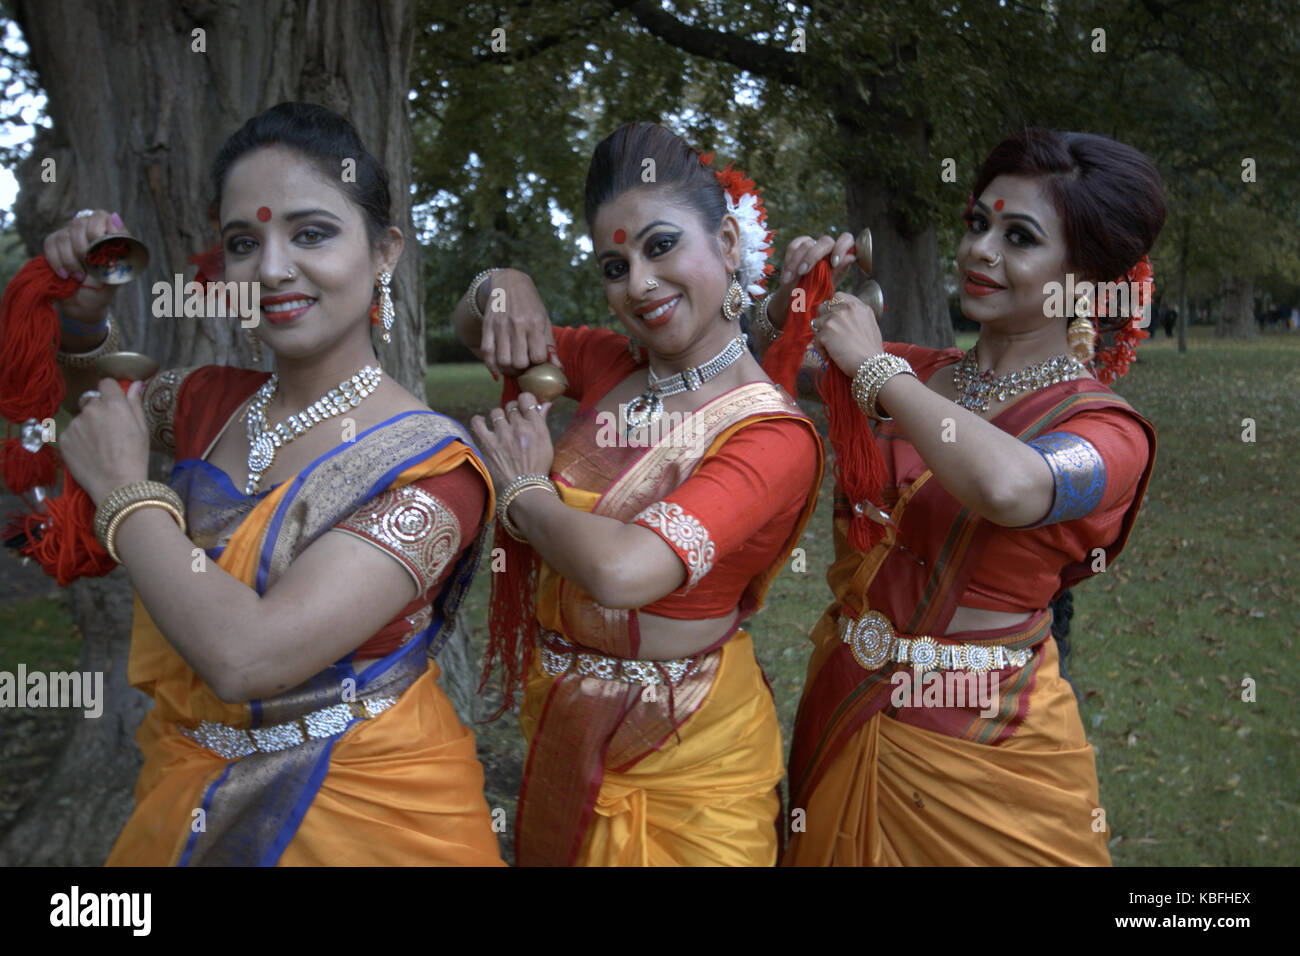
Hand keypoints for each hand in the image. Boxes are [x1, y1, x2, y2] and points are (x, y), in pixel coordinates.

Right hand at [42, 210, 126, 324]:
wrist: (84, 303)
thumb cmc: (103, 287)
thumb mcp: (117, 272)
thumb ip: (118, 247)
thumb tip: (116, 218)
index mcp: (108, 233)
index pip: (101, 216)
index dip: (97, 231)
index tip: (99, 249)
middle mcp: (88, 229)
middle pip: (79, 224)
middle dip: (83, 250)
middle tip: (88, 268)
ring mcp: (69, 234)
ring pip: (63, 236)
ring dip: (71, 261)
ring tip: (79, 277)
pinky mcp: (53, 243)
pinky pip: (50, 244)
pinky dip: (58, 262)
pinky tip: (65, 276)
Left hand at [58, 378, 150, 504]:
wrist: (117, 485)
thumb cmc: (136, 457)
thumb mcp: (142, 429)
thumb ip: (135, 403)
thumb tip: (136, 383)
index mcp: (114, 404)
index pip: (106, 383)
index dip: (110, 392)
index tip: (114, 404)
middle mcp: (91, 409)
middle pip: (93, 402)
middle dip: (100, 411)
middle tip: (109, 432)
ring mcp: (75, 423)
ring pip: (81, 418)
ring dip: (88, 426)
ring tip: (99, 447)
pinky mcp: (63, 438)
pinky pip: (71, 433)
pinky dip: (78, 440)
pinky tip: (88, 454)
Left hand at [469, 392, 555, 492]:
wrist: (525, 490)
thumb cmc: (538, 468)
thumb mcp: (546, 444)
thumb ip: (543, 421)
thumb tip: (546, 403)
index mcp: (536, 427)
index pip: (527, 399)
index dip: (524, 400)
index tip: (523, 407)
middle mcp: (520, 428)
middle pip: (511, 406)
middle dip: (512, 412)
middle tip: (512, 422)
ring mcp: (503, 435)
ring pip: (496, 412)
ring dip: (498, 417)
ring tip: (500, 426)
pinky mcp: (488, 444)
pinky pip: (478, 423)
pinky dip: (478, 421)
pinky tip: (482, 424)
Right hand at [477, 269, 558, 377]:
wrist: (508, 283)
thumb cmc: (530, 305)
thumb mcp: (544, 320)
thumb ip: (550, 344)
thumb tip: (558, 368)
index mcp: (535, 324)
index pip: (538, 357)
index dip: (539, 363)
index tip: (537, 360)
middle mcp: (517, 325)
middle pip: (519, 362)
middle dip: (523, 369)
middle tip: (525, 365)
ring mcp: (500, 327)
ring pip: (503, 361)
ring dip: (509, 369)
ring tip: (513, 367)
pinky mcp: (487, 327)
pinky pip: (487, 353)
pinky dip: (492, 366)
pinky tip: (499, 369)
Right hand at [766, 232, 856, 324]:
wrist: (797, 301)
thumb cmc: (817, 295)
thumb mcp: (829, 287)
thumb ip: (839, 272)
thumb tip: (850, 257)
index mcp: (840, 255)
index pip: (846, 239)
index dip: (841, 247)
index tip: (834, 263)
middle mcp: (828, 248)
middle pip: (825, 241)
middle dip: (813, 256)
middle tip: (803, 272)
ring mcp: (812, 245)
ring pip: (807, 244)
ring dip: (796, 263)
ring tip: (788, 280)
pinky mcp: (797, 246)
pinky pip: (793, 247)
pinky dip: (789, 262)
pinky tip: (786, 276)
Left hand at [811, 292, 884, 377]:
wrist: (871, 364)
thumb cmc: (871, 349)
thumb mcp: (869, 324)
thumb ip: (855, 316)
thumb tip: (840, 318)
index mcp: (858, 306)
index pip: (838, 297)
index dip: (833, 308)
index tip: (834, 319)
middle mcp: (846, 308)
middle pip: (823, 307)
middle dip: (824, 320)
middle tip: (830, 334)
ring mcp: (834, 319)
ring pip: (817, 323)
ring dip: (821, 335)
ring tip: (831, 347)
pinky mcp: (826, 332)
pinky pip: (816, 340)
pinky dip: (821, 350)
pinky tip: (831, 356)